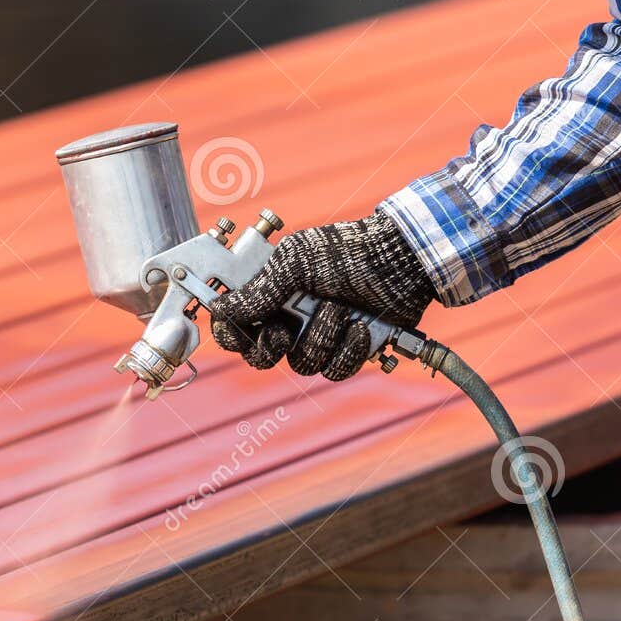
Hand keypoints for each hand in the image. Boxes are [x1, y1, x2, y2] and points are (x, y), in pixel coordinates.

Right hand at [208, 211, 434, 379]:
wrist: (401, 261)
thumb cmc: (345, 251)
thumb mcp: (294, 263)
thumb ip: (257, 291)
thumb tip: (219, 309)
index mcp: (271, 293)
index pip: (236, 325)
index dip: (231, 334)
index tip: (237, 332)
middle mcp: (290, 317)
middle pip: (261, 356)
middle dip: (271, 347)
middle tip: (282, 331)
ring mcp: (320, 335)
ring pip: (301, 364)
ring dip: (320, 338)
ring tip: (340, 309)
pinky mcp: (348, 350)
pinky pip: (335, 370)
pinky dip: (348, 350)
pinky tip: (360, 327)